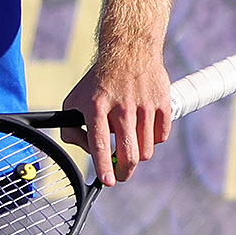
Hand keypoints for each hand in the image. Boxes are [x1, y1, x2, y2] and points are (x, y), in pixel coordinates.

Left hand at [60, 50, 171, 185]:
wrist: (128, 53)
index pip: (99, 142)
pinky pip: (161, 137)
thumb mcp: (74, 101)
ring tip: (128, 142)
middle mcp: (121, 106)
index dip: (103, 165)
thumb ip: (72, 129)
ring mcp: (144, 105)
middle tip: (120, 175)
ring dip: (137, 154)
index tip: (108, 181)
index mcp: (96, 105)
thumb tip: (86, 152)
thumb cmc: (97, 84)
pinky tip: (142, 129)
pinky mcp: (162, 104)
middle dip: (124, 170)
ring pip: (146, 149)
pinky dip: (152, 140)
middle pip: (129, 152)